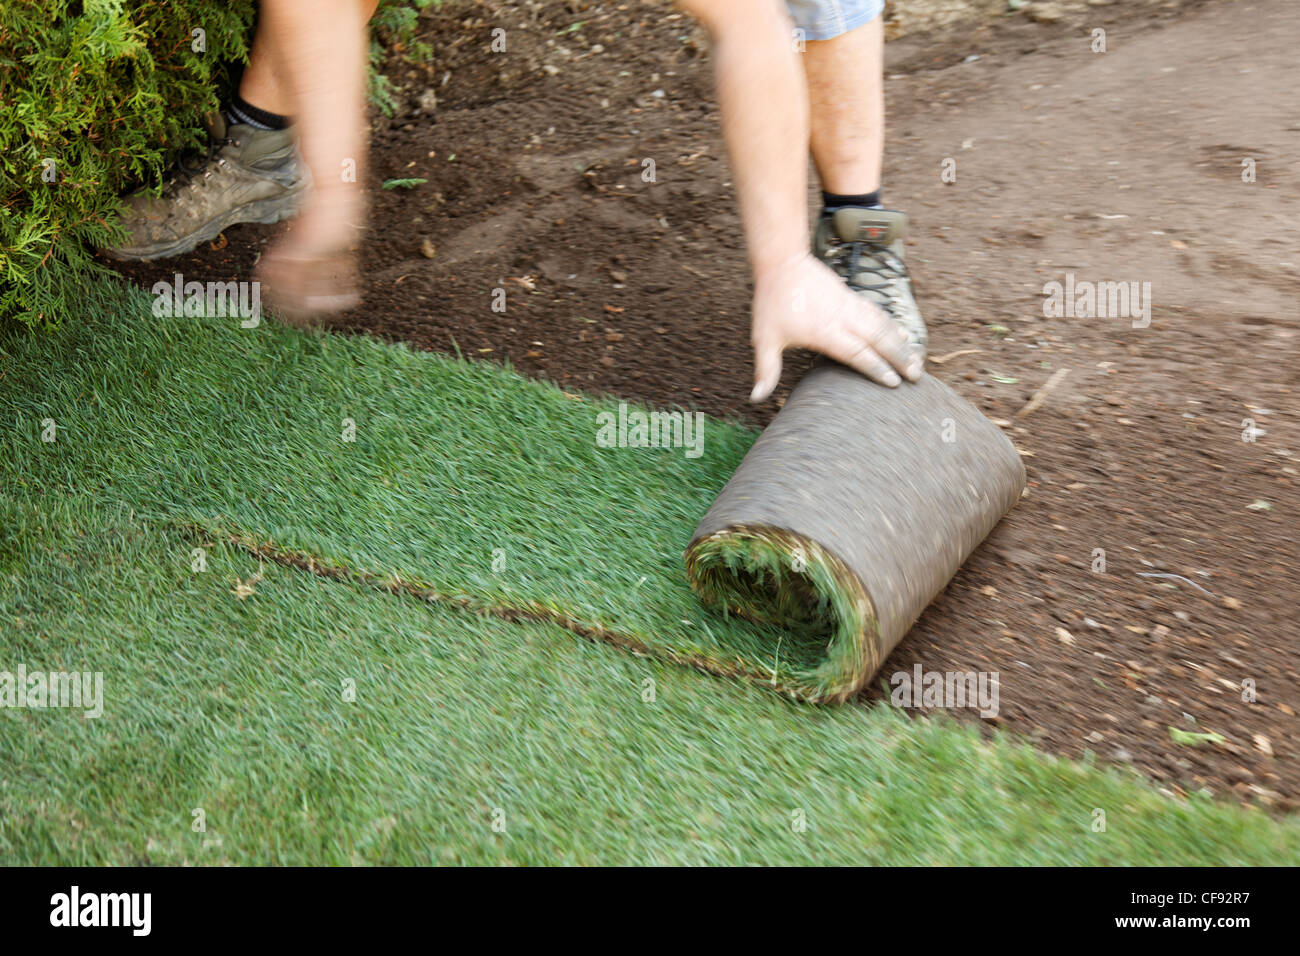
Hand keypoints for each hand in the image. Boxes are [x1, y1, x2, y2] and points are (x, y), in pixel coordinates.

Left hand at [749, 253, 923, 401]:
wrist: (782, 263)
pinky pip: (878, 312)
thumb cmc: (772, 303)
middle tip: (917, 376)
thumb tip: (756, 397)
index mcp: (825, 331)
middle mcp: (842, 317)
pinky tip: (904, 333)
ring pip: (883, 325)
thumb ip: (766, 369)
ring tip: (917, 360)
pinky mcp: (852, 296)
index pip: (857, 353)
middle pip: (879, 339)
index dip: (876, 368)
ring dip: (902, 342)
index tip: (893, 382)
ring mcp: (850, 305)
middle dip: (900, 358)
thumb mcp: (764, 338)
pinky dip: (893, 324)